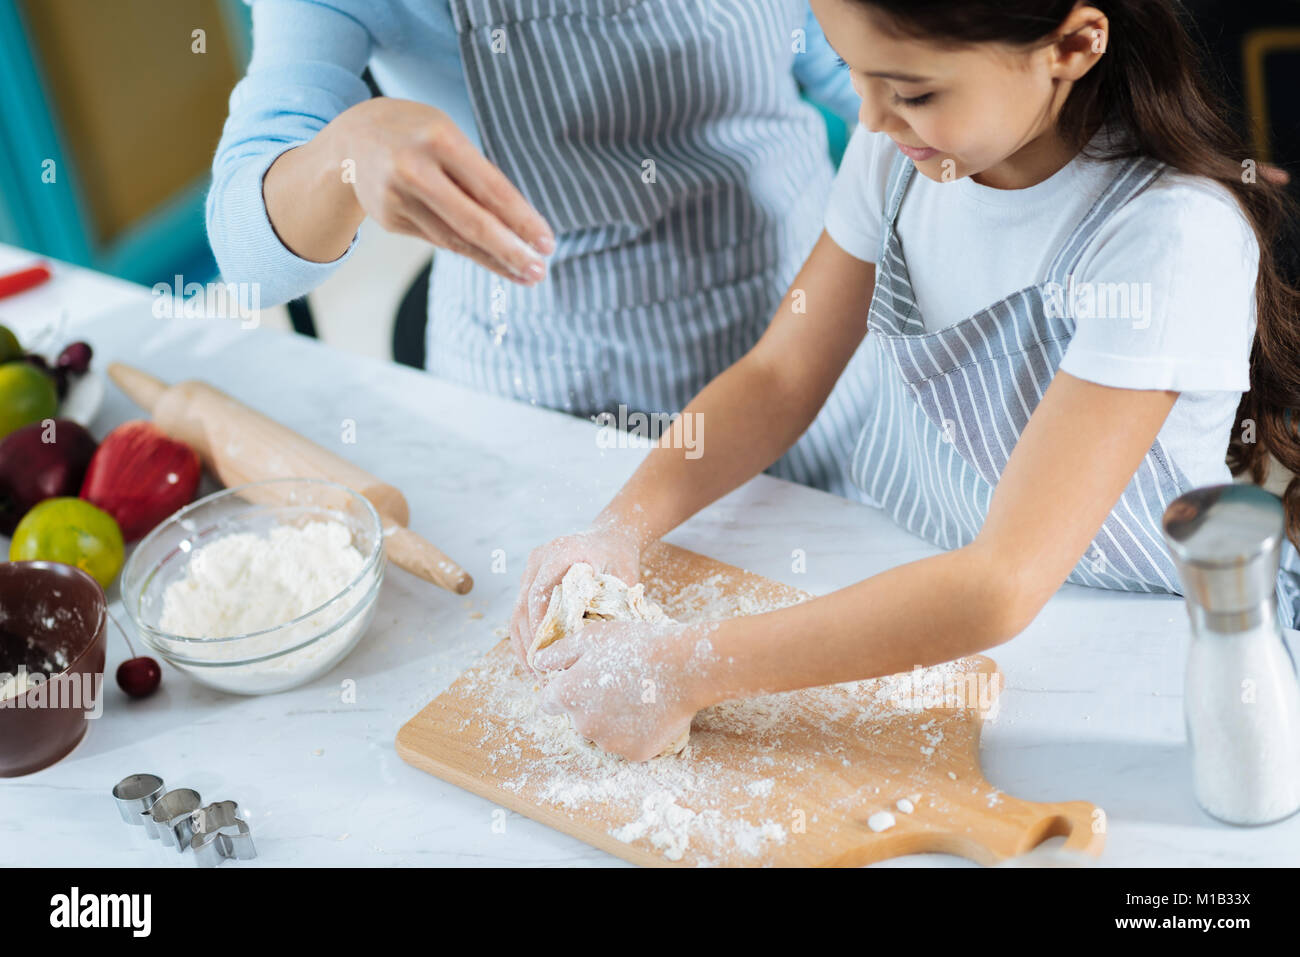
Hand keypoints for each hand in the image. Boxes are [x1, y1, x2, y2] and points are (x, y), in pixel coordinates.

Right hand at [335, 97, 554, 282]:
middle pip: (472, 223)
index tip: (548, 242)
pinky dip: (470, 253)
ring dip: (495, 260)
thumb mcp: (449, 136)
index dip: (523, 220)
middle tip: (539, 271)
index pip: (491, 189)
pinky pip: (439, 240)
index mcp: (440, 140)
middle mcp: (414, 170)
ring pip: (456, 240)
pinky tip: (494, 261)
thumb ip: (478, 176)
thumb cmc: (417, 134)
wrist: (353, 138)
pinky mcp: (389, 220)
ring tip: (526, 274)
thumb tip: (519, 225)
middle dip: (511, 251)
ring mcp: (397, 198)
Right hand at [509, 525, 641, 669]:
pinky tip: (534, 658)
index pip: (539, 591)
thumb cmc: (619, 557)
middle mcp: (540, 557)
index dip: (539, 624)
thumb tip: (600, 635)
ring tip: (534, 672)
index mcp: (562, 552)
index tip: (546, 651)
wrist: (610, 537)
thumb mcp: (622, 574)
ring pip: (517, 611)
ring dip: (523, 643)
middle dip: (529, 641)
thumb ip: (614, 598)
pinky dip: (526, 635)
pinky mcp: (530, 580)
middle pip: (523, 604)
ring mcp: (531, 568)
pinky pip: (521, 611)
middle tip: (539, 671)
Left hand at [534, 618, 706, 761]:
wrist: (682, 667)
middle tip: (618, 683)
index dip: (564, 689)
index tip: (582, 680)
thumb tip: (538, 662)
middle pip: (579, 719)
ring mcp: (609, 743)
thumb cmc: (636, 645)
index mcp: (567, 696)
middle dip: (591, 705)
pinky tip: (651, 711)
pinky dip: (636, 733)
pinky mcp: (635, 754)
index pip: (549, 702)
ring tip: (638, 695)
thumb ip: (559, 652)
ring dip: (614, 720)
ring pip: (604, 733)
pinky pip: (629, 744)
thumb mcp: (592, 637)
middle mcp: (583, 725)